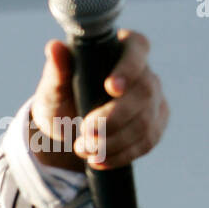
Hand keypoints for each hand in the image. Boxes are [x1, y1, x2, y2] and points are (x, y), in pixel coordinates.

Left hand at [29, 29, 169, 172]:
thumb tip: (53, 47)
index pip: (137, 48)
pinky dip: (121, 154)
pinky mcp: (155, 123)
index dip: (128, 68)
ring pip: (145, 121)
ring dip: (113, 141)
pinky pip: (147, 141)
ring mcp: (153, 98)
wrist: (66, 129)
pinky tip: (100, 160)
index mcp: (120, 49)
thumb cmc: (60, 99)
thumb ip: (56, 70)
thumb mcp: (53, 87)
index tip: (111, 88)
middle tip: (84, 134)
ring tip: (83, 149)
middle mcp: (143, 71)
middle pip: (143, 93)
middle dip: (112, 118)